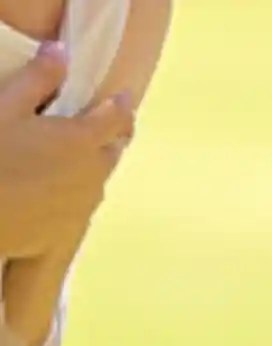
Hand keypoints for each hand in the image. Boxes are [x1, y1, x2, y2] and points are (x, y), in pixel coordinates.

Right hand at [0, 42, 135, 260]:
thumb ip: (37, 79)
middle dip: (113, 138)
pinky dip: (77, 198)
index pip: (116, 118)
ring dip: (94, 168)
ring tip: (80, 162)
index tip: (125, 98)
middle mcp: (93, 175)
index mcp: (82, 140)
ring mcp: (83, 207)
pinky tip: (60, 199)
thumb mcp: (5, 108)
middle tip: (107, 129)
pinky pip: (81, 211)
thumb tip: (62, 50)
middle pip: (113, 152)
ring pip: (99, 183)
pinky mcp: (68, 234)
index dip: (122, 106)